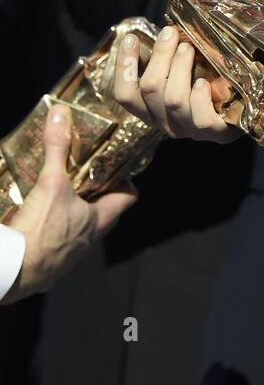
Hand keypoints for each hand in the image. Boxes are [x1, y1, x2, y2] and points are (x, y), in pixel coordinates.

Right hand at [1, 102, 136, 303]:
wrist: (14, 271)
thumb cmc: (42, 229)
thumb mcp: (51, 182)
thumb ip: (57, 148)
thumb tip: (60, 114)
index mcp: (98, 221)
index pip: (127, 199)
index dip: (126, 182)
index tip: (118, 169)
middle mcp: (89, 241)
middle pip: (104, 214)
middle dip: (98, 195)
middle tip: (86, 176)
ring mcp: (70, 257)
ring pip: (81, 231)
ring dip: (74, 214)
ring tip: (60, 194)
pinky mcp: (49, 266)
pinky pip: (57, 245)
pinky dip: (53, 231)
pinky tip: (37, 220)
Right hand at [113, 24, 242, 143]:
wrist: (245, 112)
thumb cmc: (210, 83)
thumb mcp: (184, 72)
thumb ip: (169, 57)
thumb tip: (166, 29)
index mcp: (153, 110)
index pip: (126, 95)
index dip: (123, 67)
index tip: (130, 38)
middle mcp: (167, 123)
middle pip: (150, 89)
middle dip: (160, 56)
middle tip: (171, 34)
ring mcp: (190, 130)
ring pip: (173, 99)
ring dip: (179, 68)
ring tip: (189, 48)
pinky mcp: (215, 133)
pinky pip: (201, 118)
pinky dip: (200, 97)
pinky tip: (204, 82)